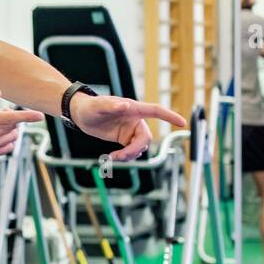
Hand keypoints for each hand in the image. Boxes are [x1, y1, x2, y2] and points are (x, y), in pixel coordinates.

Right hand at [0, 89, 42, 158]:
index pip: (9, 118)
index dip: (26, 117)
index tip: (39, 115)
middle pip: (12, 127)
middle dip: (14, 118)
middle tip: (3, 111)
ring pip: (10, 137)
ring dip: (12, 129)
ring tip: (0, 123)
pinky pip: (5, 148)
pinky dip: (8, 141)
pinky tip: (1, 134)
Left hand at [68, 93, 185, 160]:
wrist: (80, 114)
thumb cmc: (89, 106)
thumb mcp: (98, 106)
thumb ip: (111, 105)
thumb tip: (126, 106)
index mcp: (133, 109)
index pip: (156, 111)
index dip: (170, 117)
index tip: (183, 123)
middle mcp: (135, 120)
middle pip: (146, 138)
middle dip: (135, 149)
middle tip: (120, 157)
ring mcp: (130, 130)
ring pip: (139, 146)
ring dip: (130, 155)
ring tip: (113, 157)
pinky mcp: (124, 138)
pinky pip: (132, 150)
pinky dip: (126, 156)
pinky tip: (114, 157)